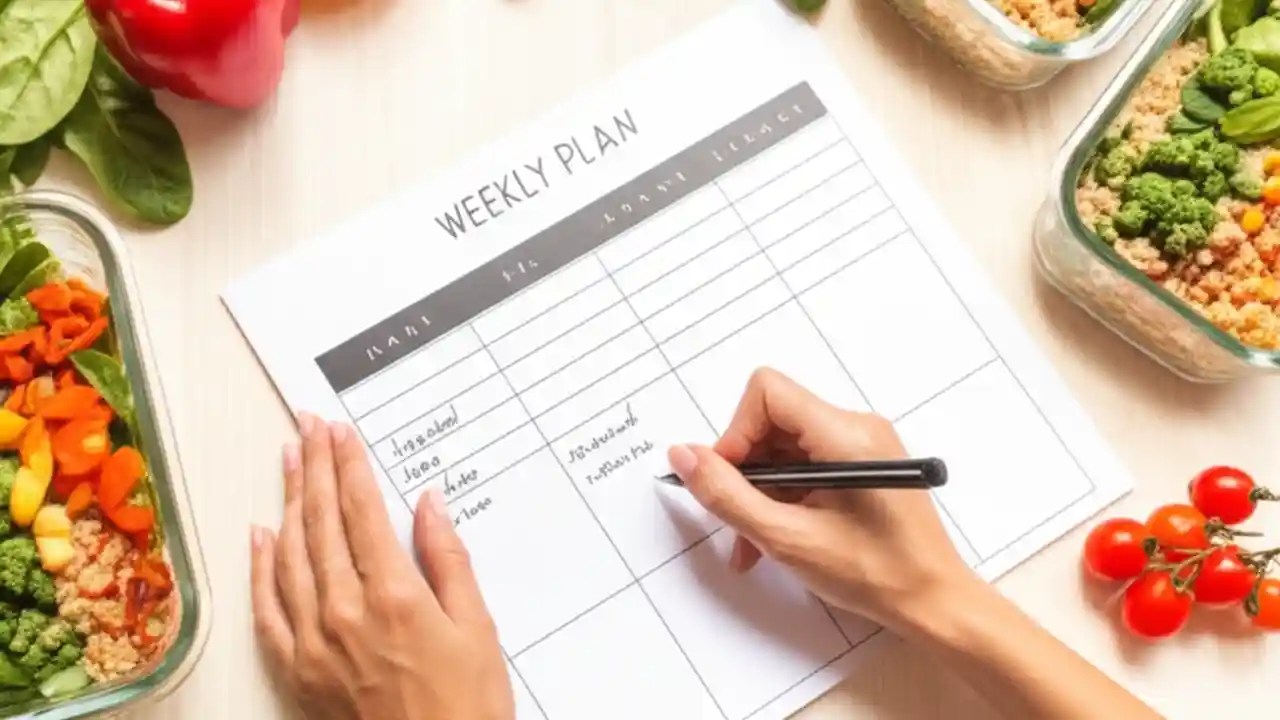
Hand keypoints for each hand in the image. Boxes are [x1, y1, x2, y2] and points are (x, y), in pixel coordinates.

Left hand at [250, 414, 513, 719]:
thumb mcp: (477, 626)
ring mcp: (315, 641)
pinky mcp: (298, 670)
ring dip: (287, 503)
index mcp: (395, 595)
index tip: (340, 432)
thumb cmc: (467, 705)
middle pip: (321, 523)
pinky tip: (260, 536)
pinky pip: (268, 608)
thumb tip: (429, 504)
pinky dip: (261, 567)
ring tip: (287, 462)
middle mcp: (346, 611)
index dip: (348, 465)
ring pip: (290, 555)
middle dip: (314, 468)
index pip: (362, 511)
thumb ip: (448, 559)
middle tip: (308, 428)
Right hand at [667, 368, 975, 630]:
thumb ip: (727, 494)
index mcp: (844, 434)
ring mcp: (863, 445)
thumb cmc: (874, 573)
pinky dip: (785, 496)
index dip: (735, 433)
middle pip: (773, 420)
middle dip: (745, 470)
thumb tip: (683, 456)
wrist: (934, 602)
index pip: (767, 392)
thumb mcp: (786, 537)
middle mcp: (856, 427)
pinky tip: (778, 537)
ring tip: (754, 544)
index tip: (728, 481)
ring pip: (786, 447)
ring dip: (761, 491)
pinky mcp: (864, 466)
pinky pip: (808, 464)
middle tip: (736, 522)